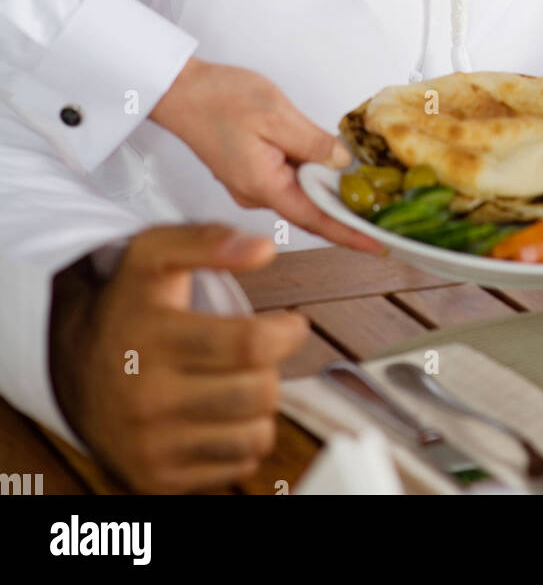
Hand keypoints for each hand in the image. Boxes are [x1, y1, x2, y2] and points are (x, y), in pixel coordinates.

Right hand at [50, 224, 307, 492]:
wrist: (72, 369)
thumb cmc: (127, 306)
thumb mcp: (153, 254)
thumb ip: (208, 241)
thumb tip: (264, 249)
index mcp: (152, 338)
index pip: (249, 344)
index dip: (287, 332)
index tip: (292, 324)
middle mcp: (148, 398)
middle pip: (258, 392)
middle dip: (271, 368)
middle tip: (257, 355)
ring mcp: (152, 445)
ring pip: (255, 435)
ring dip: (260, 408)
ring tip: (239, 384)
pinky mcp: (158, 480)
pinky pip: (236, 468)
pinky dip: (241, 442)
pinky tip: (220, 416)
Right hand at [150, 56, 382, 253]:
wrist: (180, 89)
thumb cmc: (218, 99)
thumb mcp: (276, 114)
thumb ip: (312, 142)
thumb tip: (342, 162)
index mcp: (263, 185)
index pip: (316, 220)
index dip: (351, 234)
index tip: (379, 245)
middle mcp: (256, 193)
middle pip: (311, 209)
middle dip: (347, 211)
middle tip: (386, 208)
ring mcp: (251, 183)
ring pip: (300, 191)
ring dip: (328, 188)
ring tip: (365, 184)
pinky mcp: (249, 170)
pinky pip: (288, 178)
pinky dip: (311, 174)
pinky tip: (328, 162)